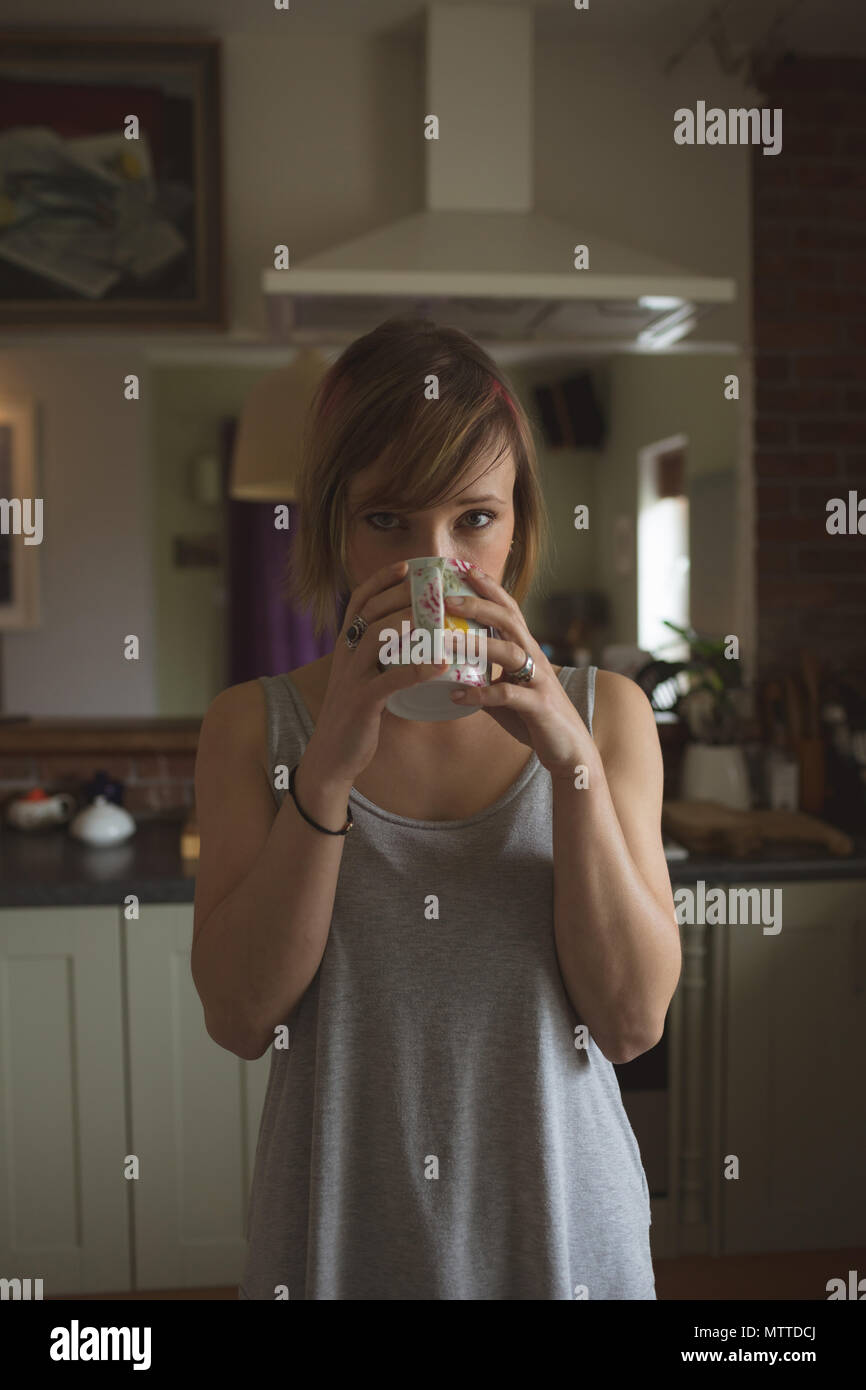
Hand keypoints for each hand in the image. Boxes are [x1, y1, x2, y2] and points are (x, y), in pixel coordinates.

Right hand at [310, 560, 449, 783]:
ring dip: (410, 623)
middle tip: (433, 584)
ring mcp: (352, 677)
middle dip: (402, 593)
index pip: (359, 600)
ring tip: (440, 615)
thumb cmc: (356, 715)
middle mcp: (346, 654)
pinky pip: (391, 680)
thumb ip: (382, 657)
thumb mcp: (364, 677)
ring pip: (377, 637)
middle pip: (371, 611)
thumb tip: (416, 638)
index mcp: (346, 645)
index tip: (407, 566)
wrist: (330, 755)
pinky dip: (418, 669)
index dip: (381, 580)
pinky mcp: (362, 702)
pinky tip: (443, 665)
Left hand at [443, 568, 593, 777]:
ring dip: (476, 646)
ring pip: (509, 652)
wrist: (569, 750)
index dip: (490, 589)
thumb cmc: (535, 718)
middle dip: (478, 606)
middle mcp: (535, 659)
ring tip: (444, 643)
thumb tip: (448, 670)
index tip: (465, 570)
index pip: (509, 610)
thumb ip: (483, 678)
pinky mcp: (539, 706)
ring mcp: (539, 681)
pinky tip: (457, 696)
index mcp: (527, 650)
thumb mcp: (506, 692)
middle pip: (509, 621)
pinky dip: (481, 694)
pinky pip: (508, 695)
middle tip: (447, 598)